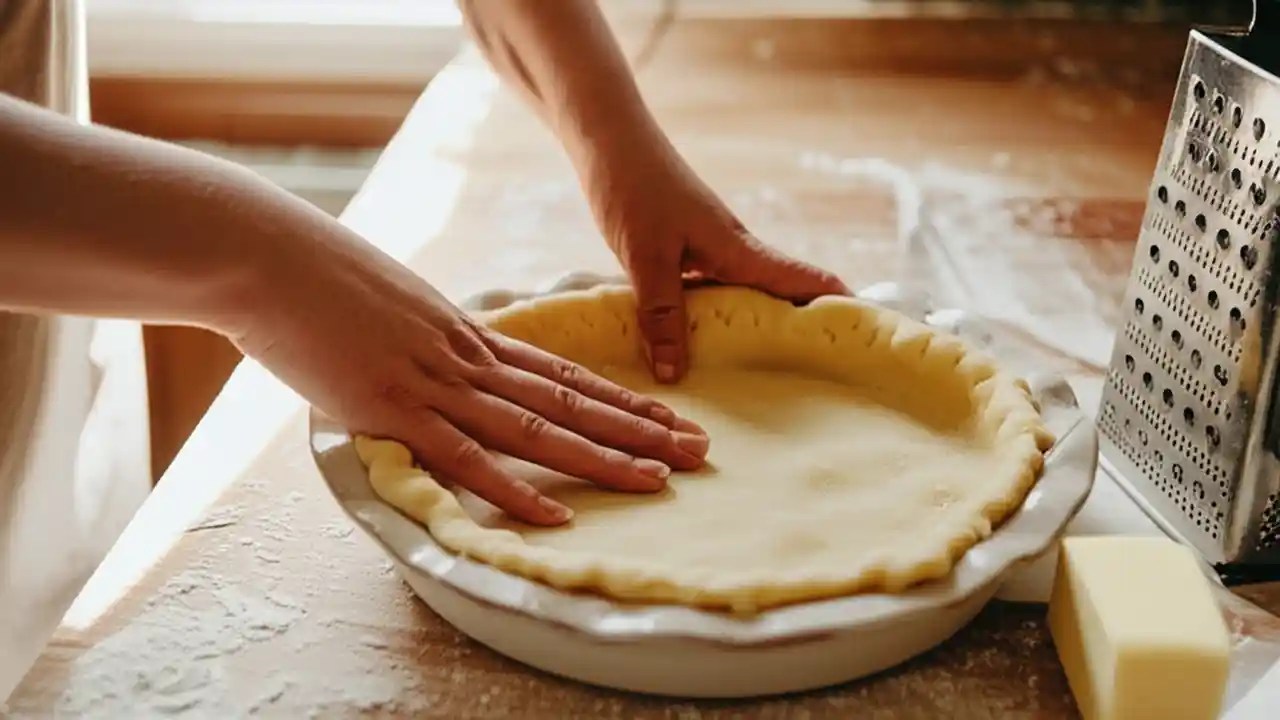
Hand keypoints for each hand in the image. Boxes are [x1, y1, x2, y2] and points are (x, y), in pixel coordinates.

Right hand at [231, 231, 708, 525]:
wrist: (270, 257)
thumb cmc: (321, 278)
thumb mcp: (393, 304)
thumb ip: (427, 336)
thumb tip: (438, 354)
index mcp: (470, 336)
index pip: (564, 374)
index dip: (622, 399)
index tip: (669, 417)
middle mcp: (468, 360)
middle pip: (571, 402)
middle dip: (640, 429)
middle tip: (700, 451)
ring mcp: (435, 385)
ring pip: (537, 431)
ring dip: (601, 459)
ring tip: (659, 479)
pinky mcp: (395, 411)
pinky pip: (466, 459)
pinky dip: (514, 491)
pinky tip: (557, 517)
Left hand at [585, 133, 848, 382]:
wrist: (608, 140)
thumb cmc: (633, 189)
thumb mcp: (645, 258)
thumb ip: (661, 315)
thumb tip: (675, 373)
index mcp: (738, 249)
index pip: (803, 279)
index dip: (839, 305)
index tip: (869, 338)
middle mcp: (733, 251)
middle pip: (783, 294)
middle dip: (804, 330)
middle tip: (820, 377)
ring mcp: (710, 251)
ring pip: (745, 297)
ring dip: (758, 329)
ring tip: (766, 376)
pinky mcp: (685, 251)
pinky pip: (711, 294)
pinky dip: (715, 320)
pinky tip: (699, 347)